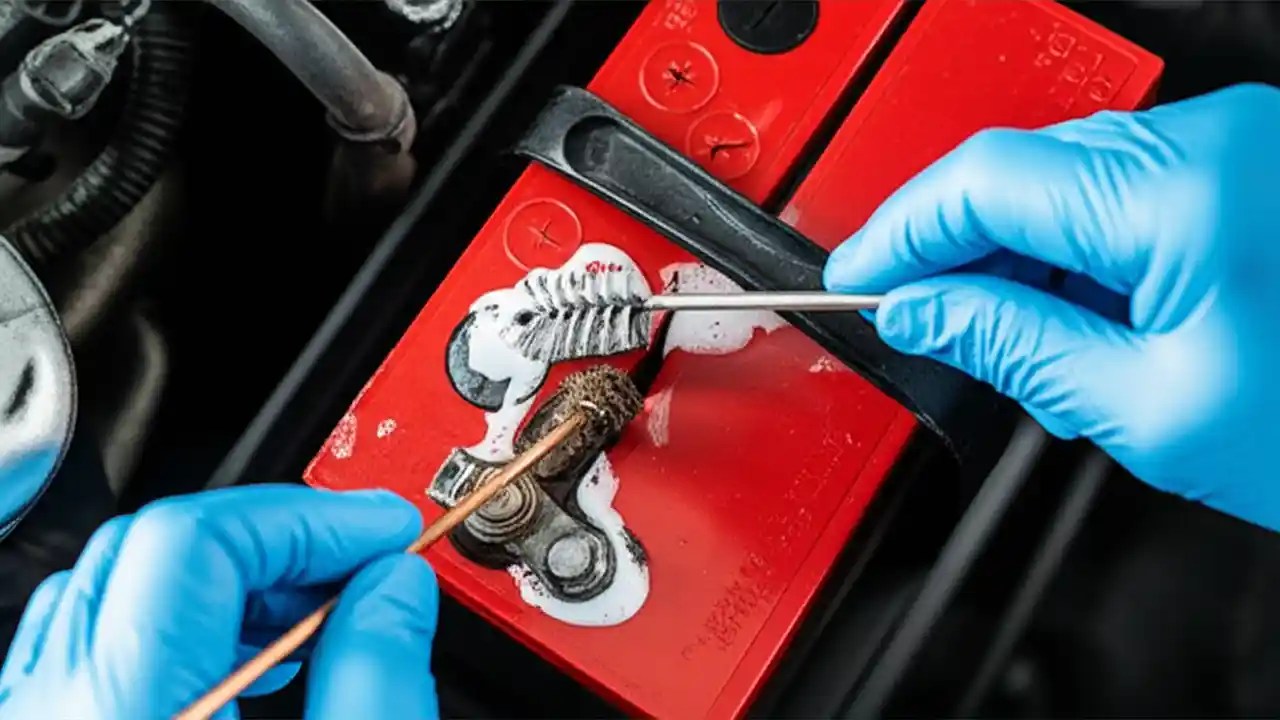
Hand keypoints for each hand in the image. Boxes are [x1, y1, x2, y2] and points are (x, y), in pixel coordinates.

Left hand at [0, 485, 438, 718]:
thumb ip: (380, 682)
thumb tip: (396, 586)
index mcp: (124, 713)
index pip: (196, 541)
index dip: (306, 516)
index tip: (381, 533)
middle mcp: (54, 712)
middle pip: (155, 549)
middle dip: (279, 538)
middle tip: (362, 564)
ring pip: (117, 587)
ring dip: (232, 577)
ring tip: (317, 612)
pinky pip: (91, 645)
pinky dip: (179, 623)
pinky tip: (249, 660)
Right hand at [824, 83, 1279, 531]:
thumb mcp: (1149, 408)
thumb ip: (1012, 345)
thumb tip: (920, 312)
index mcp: (1181, 193)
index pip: (982, 184)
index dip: (898, 233)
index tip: (856, 280)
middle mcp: (1212, 141)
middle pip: (1016, 171)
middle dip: (949, 247)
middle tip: (913, 320)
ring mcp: (1235, 144)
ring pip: (1061, 180)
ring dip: (1012, 255)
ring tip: (1010, 345)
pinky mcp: (1246, 165)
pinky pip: (1119, 190)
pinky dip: (1073, 251)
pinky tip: (1071, 319)